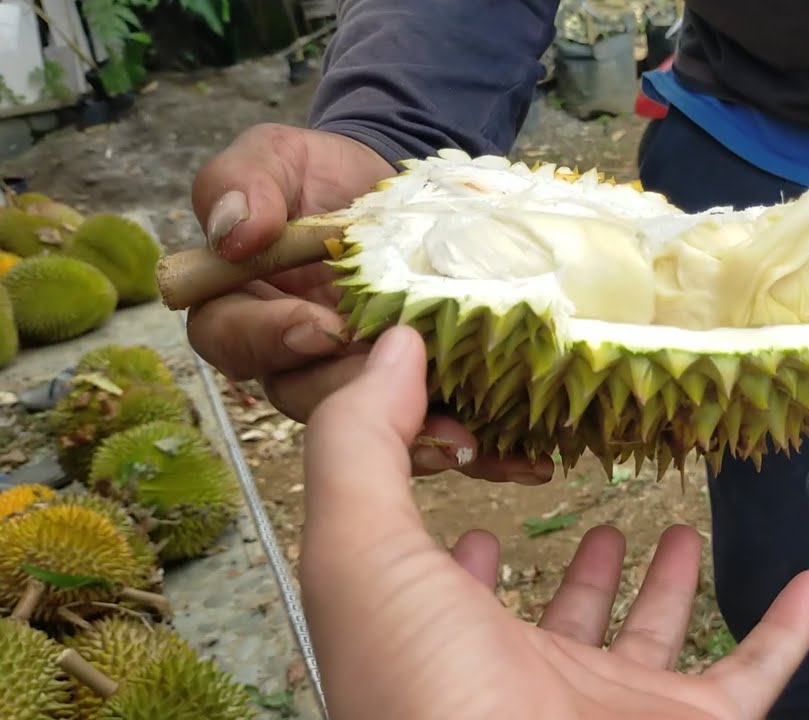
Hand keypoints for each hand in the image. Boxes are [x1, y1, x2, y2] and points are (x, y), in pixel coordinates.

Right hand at [185, 124, 553, 483]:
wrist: (395, 189)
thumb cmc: (322, 176)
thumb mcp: (276, 157)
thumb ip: (244, 182)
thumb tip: (234, 233)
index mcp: (244, 311)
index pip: (236, 340)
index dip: (274, 340)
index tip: (325, 328)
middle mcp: (295, 363)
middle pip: (308, 398)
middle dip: (359, 401)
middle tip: (407, 389)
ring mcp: (357, 385)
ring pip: (373, 431)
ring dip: (419, 440)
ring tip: (467, 441)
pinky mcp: (415, 398)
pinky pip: (441, 432)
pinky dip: (486, 452)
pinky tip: (527, 459)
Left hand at [299, 325, 808, 719]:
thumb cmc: (426, 697)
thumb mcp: (364, 552)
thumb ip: (364, 446)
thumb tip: (392, 342)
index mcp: (452, 649)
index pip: (455, 592)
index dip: (462, 553)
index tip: (482, 501)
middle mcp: (531, 687)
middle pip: (563, 619)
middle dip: (579, 570)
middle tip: (595, 520)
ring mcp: (616, 715)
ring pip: (651, 643)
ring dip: (665, 591)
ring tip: (673, 534)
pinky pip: (755, 674)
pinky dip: (789, 632)